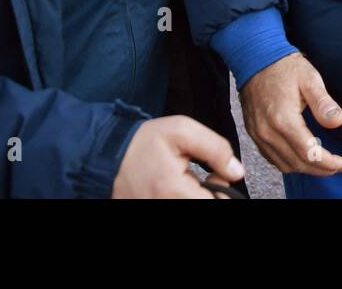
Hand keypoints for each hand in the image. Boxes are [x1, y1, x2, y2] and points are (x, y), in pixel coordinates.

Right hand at [112, 115, 244, 198]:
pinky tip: (173, 189)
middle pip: (205, 207)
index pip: (217, 205)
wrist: (104, 156)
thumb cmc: (142, 143)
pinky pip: (175, 206)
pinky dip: (180, 198)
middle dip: (209, 195)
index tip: (215, 175)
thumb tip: (237, 172)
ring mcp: (155, 210)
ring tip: (184, 182)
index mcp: (174, 193)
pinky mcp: (149, 210)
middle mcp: (164, 207)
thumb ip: (215, 149)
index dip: (223, 191)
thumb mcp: (181, 130)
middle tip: (202, 178)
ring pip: (191, 207)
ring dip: (193, 197)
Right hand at [240, 52, 341, 175]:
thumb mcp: (310, 79)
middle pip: (297, 163)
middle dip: (320, 169)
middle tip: (337, 166)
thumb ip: (323, 103)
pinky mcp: (253, 133)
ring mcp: (258, 134)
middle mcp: (268, 132)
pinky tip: (301, 157)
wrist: (255, 57)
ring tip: (323, 164)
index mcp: (283, 120)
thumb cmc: (284, 67)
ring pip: (283, 165)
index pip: (309, 154)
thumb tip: (338, 122)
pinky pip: (271, 158)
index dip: (329, 163)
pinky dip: (288, 163)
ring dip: (305, 168)